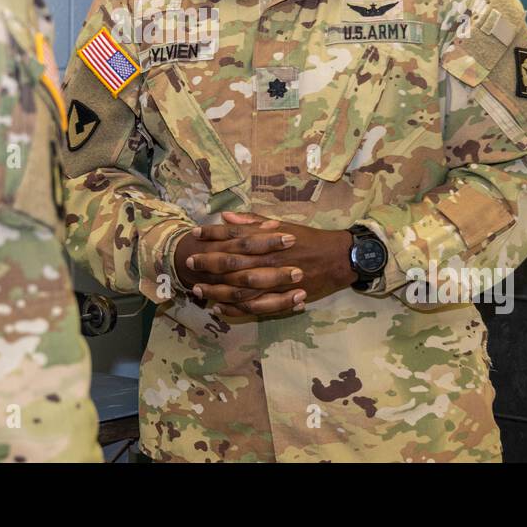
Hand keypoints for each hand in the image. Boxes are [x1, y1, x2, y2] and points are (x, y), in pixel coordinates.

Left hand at [174, 216, 300, 297]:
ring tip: (196, 289)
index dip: (212, 234)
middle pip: (232, 262)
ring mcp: (275, 281)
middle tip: (188, 263)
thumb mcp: (282, 224)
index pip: (233, 235)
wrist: (338, 258)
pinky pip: (254, 307)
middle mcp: (268, 259)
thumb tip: (226, 217)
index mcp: (267, 239)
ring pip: (239, 288)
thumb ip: (252, 222)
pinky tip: (219, 308)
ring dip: (216, 289)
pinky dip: (235, 309)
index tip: (194, 233)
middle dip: (208, 263)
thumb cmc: (308, 239)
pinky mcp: (282, 298)